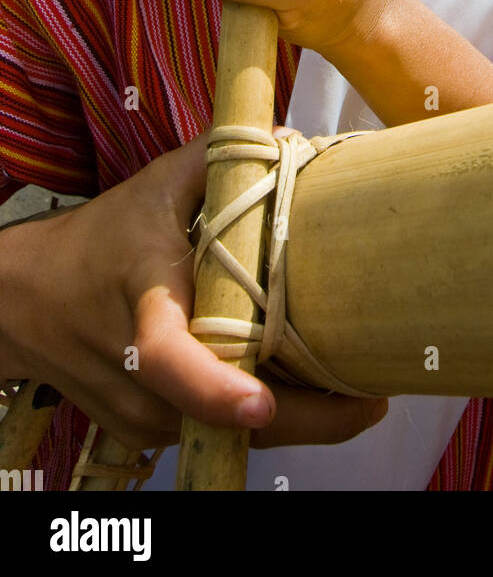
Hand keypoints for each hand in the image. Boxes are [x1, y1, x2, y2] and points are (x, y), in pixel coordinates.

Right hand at [0, 132, 387, 450]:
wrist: (30, 302)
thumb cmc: (106, 236)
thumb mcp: (157, 186)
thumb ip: (223, 160)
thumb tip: (294, 138)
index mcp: (145, 306)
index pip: (170, 360)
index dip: (215, 389)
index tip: (259, 403)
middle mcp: (139, 376)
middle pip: (223, 420)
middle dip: (305, 421)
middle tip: (374, 400)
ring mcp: (142, 416)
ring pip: (231, 437)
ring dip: (294, 422)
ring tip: (357, 392)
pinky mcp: (147, 437)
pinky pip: (218, 438)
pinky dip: (264, 421)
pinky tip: (305, 390)